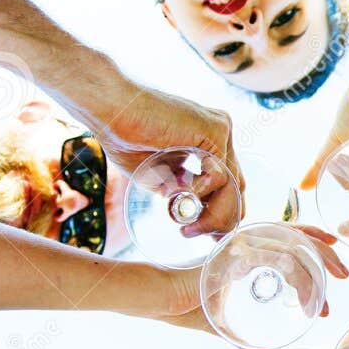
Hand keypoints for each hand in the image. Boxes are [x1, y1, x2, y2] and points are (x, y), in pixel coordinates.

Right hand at [79, 75, 243, 234]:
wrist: (111, 110)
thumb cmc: (125, 136)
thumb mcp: (157, 174)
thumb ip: (178, 190)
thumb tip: (191, 212)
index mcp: (209, 141)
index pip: (228, 183)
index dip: (221, 212)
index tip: (207, 235)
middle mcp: (220, 134)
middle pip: (237, 186)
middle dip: (223, 219)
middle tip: (202, 238)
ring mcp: (220, 130)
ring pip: (233, 185)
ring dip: (214, 215)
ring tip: (189, 228)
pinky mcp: (215, 131)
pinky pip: (220, 175)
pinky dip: (203, 194)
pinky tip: (183, 198)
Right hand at [141, 225, 346, 348]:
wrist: (160, 300)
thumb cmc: (184, 307)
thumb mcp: (224, 326)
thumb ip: (247, 342)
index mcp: (246, 251)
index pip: (288, 235)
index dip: (314, 238)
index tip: (336, 248)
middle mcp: (248, 243)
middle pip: (298, 237)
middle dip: (325, 254)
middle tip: (345, 274)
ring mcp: (243, 245)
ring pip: (293, 247)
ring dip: (316, 269)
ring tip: (330, 292)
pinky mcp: (238, 255)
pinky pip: (278, 259)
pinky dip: (297, 275)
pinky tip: (307, 294)